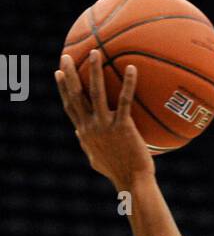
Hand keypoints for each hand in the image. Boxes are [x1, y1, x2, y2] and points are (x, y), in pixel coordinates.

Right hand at [55, 53, 154, 189]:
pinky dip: (128, 83)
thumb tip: (81, 135)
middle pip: (76, 95)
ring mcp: (105, 126)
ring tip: (95, 52)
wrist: (133, 183)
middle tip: (66, 55)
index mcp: (85, 133)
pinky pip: (125, 101)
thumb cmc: (119, 173)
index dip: (63, 89)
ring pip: (96, 93)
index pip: (70, 107)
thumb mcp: (98, 160)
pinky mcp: (122, 127)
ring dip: (94, 71)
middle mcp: (91, 127)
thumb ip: (88, 145)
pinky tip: (132, 69)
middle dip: (69, 74)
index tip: (58, 73)